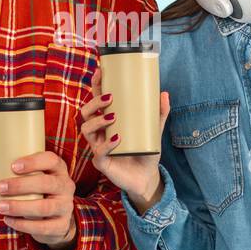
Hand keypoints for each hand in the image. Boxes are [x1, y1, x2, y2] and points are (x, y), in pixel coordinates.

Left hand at [0, 152, 76, 249]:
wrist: (55, 218)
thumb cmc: (34, 191)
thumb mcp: (20, 178)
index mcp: (56, 169)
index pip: (51, 160)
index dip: (34, 162)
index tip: (13, 166)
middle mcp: (65, 185)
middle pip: (47, 183)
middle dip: (22, 185)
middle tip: (0, 188)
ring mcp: (65, 206)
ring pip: (45, 207)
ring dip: (20, 207)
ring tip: (1, 207)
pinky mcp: (61, 225)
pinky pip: (43, 226)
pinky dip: (24, 225)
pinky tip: (9, 220)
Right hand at [79, 65, 170, 212]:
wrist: (147, 178)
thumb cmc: (145, 152)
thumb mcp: (154, 131)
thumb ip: (159, 114)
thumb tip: (164, 94)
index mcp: (108, 121)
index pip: (97, 100)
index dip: (96, 86)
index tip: (100, 71)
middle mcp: (99, 132)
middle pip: (86, 112)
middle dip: (94, 102)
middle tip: (110, 98)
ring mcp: (98, 146)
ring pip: (86, 129)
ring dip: (98, 120)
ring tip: (113, 116)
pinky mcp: (101, 162)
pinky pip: (99, 152)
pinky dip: (107, 144)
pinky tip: (117, 138)